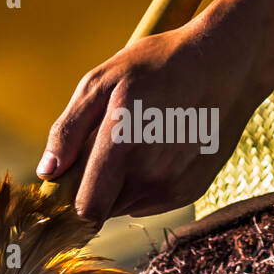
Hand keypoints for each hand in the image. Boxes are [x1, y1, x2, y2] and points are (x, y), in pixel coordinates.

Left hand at [36, 4, 266, 225]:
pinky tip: (160, 147)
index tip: (66, 187)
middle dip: (95, 187)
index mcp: (122, 146)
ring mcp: (174, 185)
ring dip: (121, 184)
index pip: (85, 210)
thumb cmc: (159, 64)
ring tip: (139, 140)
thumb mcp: (102, 81)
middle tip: (105, 147)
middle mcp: (150, 174)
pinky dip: (146, 182)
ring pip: (127, 205)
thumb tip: (48, 172)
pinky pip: (152, 201)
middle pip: (103, 209)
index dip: (69, 205)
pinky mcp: (191, 190)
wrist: (225, 63)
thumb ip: (68, 130)